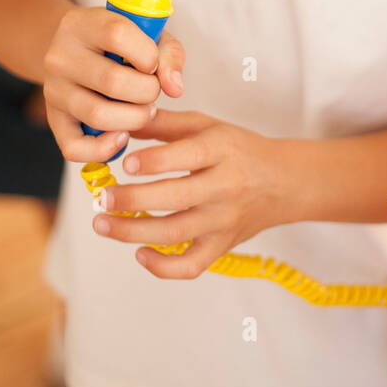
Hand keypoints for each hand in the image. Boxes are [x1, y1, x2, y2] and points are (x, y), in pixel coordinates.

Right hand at [42, 7, 184, 160]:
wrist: (76, 51)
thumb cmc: (118, 43)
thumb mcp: (144, 34)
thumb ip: (168, 54)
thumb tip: (174, 89)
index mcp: (80, 24)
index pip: (117, 35)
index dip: (147, 54)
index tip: (152, 63)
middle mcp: (59, 57)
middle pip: (112, 81)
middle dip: (147, 92)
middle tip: (152, 91)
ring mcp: (53, 91)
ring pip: (97, 115)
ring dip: (134, 119)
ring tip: (143, 110)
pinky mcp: (53, 120)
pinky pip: (74, 147)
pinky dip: (104, 149)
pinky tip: (122, 135)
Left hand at [92, 109, 288, 277]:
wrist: (284, 182)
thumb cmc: (240, 150)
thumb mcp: (208, 126)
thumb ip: (166, 123)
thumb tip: (124, 120)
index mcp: (223, 150)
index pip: (189, 156)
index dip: (155, 160)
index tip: (125, 162)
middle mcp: (226, 186)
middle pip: (178, 198)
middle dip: (134, 200)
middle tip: (103, 198)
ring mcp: (224, 220)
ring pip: (177, 233)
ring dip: (135, 233)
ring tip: (103, 224)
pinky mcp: (223, 245)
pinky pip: (192, 265)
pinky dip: (163, 266)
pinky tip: (140, 253)